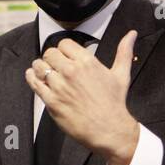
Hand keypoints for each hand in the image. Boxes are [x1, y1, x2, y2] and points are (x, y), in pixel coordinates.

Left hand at [25, 29, 139, 164]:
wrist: (109, 129)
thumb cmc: (114, 103)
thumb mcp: (121, 74)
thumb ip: (124, 51)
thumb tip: (132, 34)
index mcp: (87, 62)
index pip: (64, 44)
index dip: (63, 50)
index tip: (65, 56)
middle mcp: (71, 71)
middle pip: (50, 53)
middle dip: (51, 58)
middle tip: (55, 66)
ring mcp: (60, 86)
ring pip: (39, 66)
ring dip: (40, 68)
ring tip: (45, 72)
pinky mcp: (51, 101)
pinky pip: (34, 83)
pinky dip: (32, 78)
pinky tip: (35, 78)